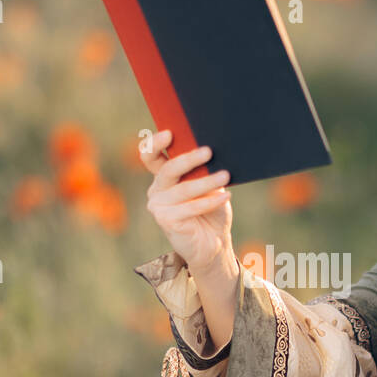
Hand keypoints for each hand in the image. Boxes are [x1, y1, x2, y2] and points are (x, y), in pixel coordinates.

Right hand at [140, 128, 234, 274]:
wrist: (214, 242)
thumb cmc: (212, 209)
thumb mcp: (209, 185)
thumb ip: (203, 170)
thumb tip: (210, 151)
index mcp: (164, 175)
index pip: (150, 155)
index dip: (154, 143)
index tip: (169, 134)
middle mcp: (157, 188)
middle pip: (168, 169)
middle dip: (189, 159)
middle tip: (209, 151)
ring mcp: (158, 205)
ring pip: (184, 189)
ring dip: (207, 182)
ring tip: (225, 175)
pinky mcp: (165, 220)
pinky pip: (191, 207)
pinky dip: (210, 201)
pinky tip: (226, 196)